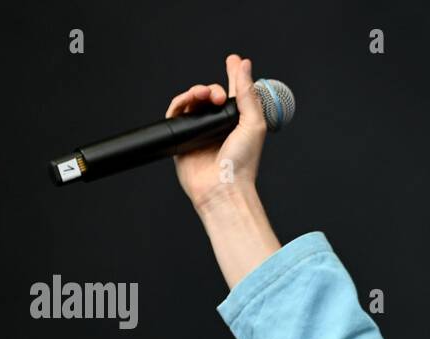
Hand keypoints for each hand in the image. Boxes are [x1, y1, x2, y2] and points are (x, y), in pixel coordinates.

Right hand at [164, 53, 267, 211]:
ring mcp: (200, 132)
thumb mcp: (253, 124)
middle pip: (210, 96)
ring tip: (203, 95)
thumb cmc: (242, 163)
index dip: (233, 75)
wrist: (222, 188)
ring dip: (196, 92)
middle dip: (212, 88)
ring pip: (193, 102)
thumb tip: (244, 65)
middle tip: (218, 95)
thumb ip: (248, 93)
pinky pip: (176, 114)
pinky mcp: (182, 139)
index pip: (234, 94)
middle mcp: (218, 127)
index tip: (233, 60)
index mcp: (238, 123)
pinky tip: (187, 101)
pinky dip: (180, 103)